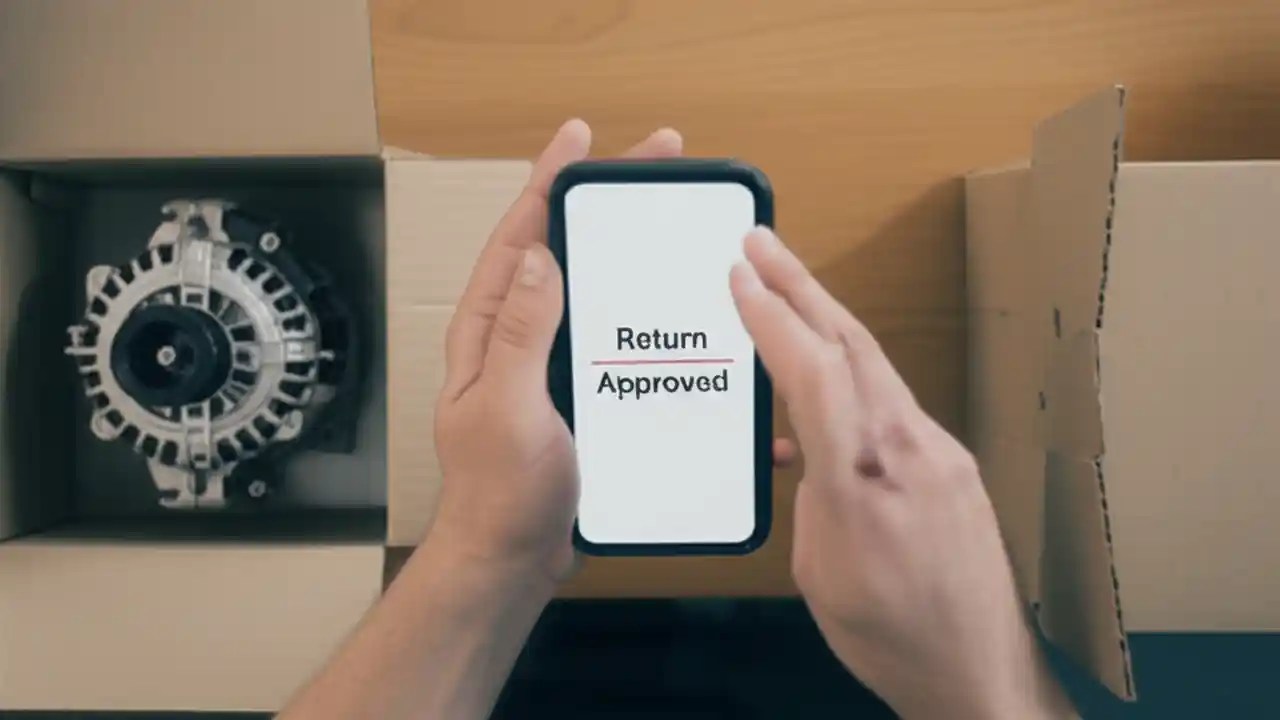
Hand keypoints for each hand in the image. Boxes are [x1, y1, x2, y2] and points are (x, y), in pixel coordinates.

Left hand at [430, 120, 688, 584]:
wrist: (512, 558)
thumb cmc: (499, 494)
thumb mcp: (509, 410)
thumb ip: (521, 336)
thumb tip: (539, 257)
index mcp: (488, 332)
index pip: (518, 240)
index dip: (548, 183)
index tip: (582, 138)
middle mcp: (517, 336)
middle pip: (559, 250)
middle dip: (600, 203)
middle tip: (652, 164)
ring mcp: (549, 363)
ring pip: (589, 289)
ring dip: (626, 252)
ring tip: (671, 222)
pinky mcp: (578, 392)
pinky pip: (610, 337)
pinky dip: (641, 315)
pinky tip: (676, 312)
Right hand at [730, 228, 1073, 718]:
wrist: (980, 670)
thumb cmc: (887, 635)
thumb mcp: (818, 571)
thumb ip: (814, 494)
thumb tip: (810, 453)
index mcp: (862, 479)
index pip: (815, 373)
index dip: (775, 318)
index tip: (741, 276)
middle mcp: (909, 449)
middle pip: (852, 346)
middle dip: (800, 287)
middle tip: (760, 243)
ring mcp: (939, 452)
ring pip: (874, 366)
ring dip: (825, 322)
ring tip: (783, 292)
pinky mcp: (953, 465)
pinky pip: (891, 402)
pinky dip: (850, 377)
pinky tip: (821, 392)